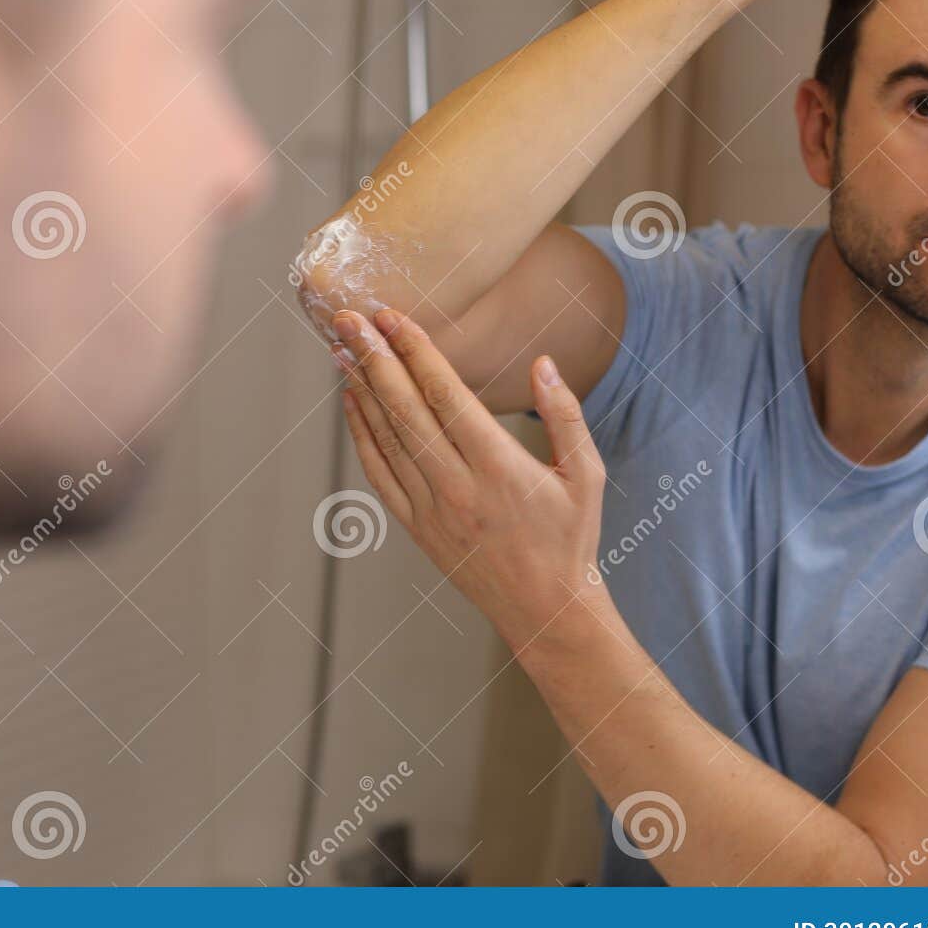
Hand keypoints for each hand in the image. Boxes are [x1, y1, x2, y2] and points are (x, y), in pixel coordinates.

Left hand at [331, 308, 610, 653]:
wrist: (546, 609)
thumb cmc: (570, 538)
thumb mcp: (586, 474)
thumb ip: (565, 416)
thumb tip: (543, 364)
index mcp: (500, 467)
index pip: (447, 396)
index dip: (417, 352)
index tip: (393, 318)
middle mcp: (458, 486)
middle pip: (406, 411)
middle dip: (375, 359)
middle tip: (348, 319)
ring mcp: (432, 510)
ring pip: (387, 440)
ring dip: (362, 391)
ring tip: (341, 350)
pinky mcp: (418, 528)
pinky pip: (380, 476)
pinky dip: (361, 437)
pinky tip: (352, 404)